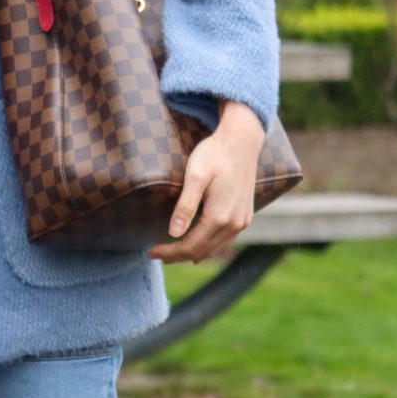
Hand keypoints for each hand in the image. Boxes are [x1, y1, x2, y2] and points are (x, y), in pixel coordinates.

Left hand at [149, 101, 265, 264]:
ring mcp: (243, 221)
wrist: (242, 142)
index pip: (191, 246)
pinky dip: (209, 246)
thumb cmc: (214, 155)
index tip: (151, 252)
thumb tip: (175, 233)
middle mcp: (235, 224)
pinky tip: (199, 245)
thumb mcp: (195, 177)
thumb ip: (185, 205)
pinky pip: (226, 239)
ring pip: (216, 248)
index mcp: (220, 217)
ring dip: (194, 253)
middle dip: (178, 255)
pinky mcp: (246, 215)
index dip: (170, 252)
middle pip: (202, 250)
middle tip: (156, 255)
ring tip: (172, 253)